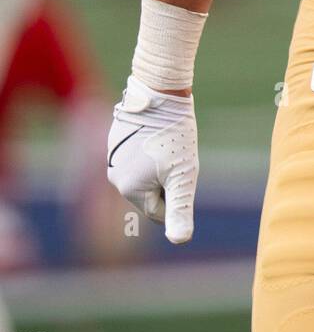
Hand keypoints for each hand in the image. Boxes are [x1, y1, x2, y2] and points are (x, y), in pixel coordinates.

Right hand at [107, 75, 198, 243]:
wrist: (160, 91)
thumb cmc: (174, 134)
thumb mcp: (183, 174)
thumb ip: (180, 209)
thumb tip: (180, 240)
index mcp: (128, 189)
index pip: (158, 211)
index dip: (176, 192)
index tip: (179, 167)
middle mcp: (113, 176)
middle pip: (150, 192)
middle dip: (165, 179)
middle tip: (174, 154)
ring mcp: (112, 157)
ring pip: (144, 174)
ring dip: (158, 164)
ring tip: (166, 142)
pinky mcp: (115, 140)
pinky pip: (137, 156)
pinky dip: (149, 149)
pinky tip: (156, 132)